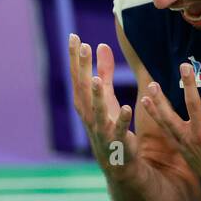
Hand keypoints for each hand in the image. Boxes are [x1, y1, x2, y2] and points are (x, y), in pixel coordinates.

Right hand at [67, 34, 138, 170]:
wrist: (117, 163)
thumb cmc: (110, 125)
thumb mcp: (107, 97)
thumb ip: (104, 72)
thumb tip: (100, 45)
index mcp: (85, 103)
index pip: (77, 76)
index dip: (74, 58)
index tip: (74, 37)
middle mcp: (89, 115)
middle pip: (83, 89)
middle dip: (81, 68)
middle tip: (81, 47)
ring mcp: (101, 130)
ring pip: (97, 110)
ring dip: (96, 95)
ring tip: (95, 78)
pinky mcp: (118, 143)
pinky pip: (119, 130)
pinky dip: (122, 120)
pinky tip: (127, 108)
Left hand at [140, 62, 200, 200]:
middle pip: (193, 105)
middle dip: (189, 85)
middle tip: (185, 66)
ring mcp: (188, 139)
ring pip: (172, 117)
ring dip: (161, 100)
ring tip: (153, 84)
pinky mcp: (179, 143)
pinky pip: (164, 127)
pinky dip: (155, 114)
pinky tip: (145, 100)